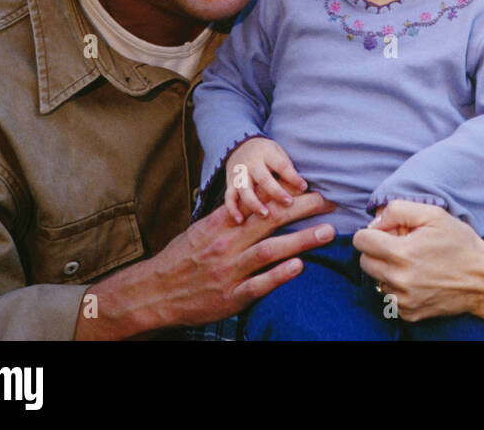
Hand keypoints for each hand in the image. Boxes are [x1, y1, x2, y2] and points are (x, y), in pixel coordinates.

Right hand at [76, 192, 334, 339]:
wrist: (153, 291)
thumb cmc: (181, 258)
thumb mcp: (202, 230)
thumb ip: (230, 215)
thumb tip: (255, 198)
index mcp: (221, 224)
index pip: (261, 203)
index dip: (288, 194)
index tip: (313, 186)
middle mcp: (227, 243)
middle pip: (271, 220)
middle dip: (303, 209)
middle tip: (330, 202)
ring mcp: (230, 270)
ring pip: (270, 250)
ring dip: (301, 240)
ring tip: (327, 232)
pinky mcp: (232, 295)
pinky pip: (259, 283)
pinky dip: (279, 274)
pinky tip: (299, 266)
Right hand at [226, 137, 307, 222]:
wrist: (240, 146)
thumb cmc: (267, 154)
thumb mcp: (278, 152)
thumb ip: (287, 167)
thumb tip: (302, 186)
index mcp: (267, 153)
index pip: (281, 165)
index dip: (293, 177)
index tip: (304, 187)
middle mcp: (252, 163)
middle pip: (263, 178)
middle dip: (276, 192)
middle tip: (288, 203)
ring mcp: (239, 174)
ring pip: (245, 190)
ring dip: (254, 203)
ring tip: (265, 214)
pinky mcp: (230, 183)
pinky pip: (229, 197)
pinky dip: (232, 209)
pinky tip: (240, 220)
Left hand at [354, 200, 483, 335]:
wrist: (483, 280)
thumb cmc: (460, 243)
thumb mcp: (434, 214)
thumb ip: (399, 210)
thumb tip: (375, 222)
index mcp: (401, 252)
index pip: (360, 241)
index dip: (373, 232)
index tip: (389, 232)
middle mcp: (397, 279)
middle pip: (364, 262)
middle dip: (378, 251)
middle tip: (401, 247)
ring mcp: (402, 300)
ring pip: (377, 280)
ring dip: (388, 271)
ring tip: (413, 264)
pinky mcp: (409, 313)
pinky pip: (390, 299)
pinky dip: (399, 289)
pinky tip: (419, 280)